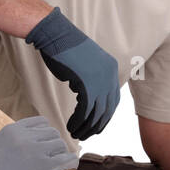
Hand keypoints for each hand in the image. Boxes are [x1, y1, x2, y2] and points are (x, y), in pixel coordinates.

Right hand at [0, 116, 77, 169]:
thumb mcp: (1, 147)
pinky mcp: (44, 166)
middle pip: (52, 133)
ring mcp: (34, 150)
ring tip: (57, 164)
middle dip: (54, 145)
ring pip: (60, 144)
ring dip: (61, 154)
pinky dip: (71, 162)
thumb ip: (18, 139)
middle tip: (52, 158)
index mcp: (11, 130)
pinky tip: (70, 167)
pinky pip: (66, 159)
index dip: (46, 135)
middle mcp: (23, 137)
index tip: (45, 146)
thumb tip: (43, 137)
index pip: (41, 122)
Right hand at [25, 8, 119, 138]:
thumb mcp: (85, 63)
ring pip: (96, 113)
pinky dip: (78, 121)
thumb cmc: (65, 47)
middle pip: (106, 109)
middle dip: (96, 125)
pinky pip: (84, 110)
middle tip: (86, 135)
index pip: (113, 100)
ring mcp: (99, 80)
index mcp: (111, 69)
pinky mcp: (86, 84)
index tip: (96, 126)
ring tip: (76, 134)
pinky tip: (71, 126)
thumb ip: (91, 79)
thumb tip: (86, 95)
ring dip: (85, 127)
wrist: (56, 34)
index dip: (105, 117)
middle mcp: (109, 75)